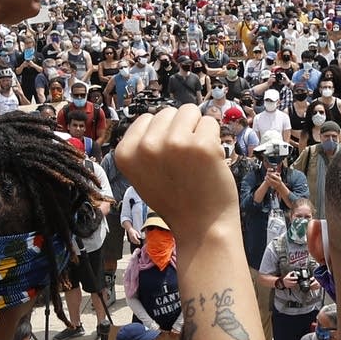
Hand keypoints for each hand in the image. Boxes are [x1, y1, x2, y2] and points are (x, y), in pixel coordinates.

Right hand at [117, 105, 238, 237]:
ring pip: (190, 112)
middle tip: (184, 163)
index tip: (167, 162)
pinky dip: (214, 139)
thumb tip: (165, 117)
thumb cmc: (176, 200)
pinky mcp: (202, 145)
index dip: (162, 137)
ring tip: (196, 160)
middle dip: (180, 131)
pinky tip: (210, 162)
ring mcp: (175, 144)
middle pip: (169, 112)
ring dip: (198, 131)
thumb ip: (146, 145)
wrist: (201, 228)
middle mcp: (147, 146)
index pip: (147, 118)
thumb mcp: (144, 174)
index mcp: (126, 153)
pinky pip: (211, 122)